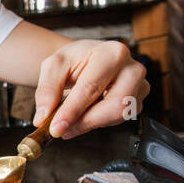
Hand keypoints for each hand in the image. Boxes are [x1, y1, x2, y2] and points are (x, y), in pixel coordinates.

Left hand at [33, 40, 149, 138]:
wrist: (89, 59)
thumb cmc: (75, 60)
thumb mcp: (54, 66)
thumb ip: (47, 90)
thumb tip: (43, 117)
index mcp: (112, 53)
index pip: (91, 87)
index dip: (72, 111)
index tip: (56, 128)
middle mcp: (132, 68)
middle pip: (114, 106)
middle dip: (85, 122)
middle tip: (61, 129)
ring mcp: (140, 86)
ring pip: (118, 116)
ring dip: (90, 123)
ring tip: (71, 119)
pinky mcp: (138, 102)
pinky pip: (119, 120)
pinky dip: (98, 122)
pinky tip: (86, 114)